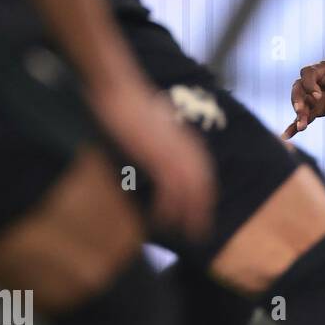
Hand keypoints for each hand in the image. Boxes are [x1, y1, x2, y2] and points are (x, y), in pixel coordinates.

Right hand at [87, 78, 215, 240]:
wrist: (120, 90)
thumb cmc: (133, 107)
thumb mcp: (158, 127)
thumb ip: (165, 144)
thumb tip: (162, 160)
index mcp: (190, 143)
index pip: (205, 178)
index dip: (205, 199)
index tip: (203, 217)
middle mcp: (188, 148)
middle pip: (202, 188)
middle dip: (201, 213)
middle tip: (198, 234)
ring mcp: (174, 152)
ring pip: (188, 192)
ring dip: (185, 215)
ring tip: (182, 234)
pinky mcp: (157, 155)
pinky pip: (168, 189)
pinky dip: (166, 207)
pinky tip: (160, 220)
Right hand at [284, 56, 324, 136]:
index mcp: (321, 69)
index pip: (307, 74)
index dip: (310, 85)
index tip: (319, 96)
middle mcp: (313, 82)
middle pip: (298, 89)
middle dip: (298, 101)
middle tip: (301, 112)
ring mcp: (314, 96)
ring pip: (301, 105)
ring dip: (299, 116)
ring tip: (301, 127)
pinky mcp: (318, 108)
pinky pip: (305, 117)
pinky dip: (295, 126)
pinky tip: (287, 135)